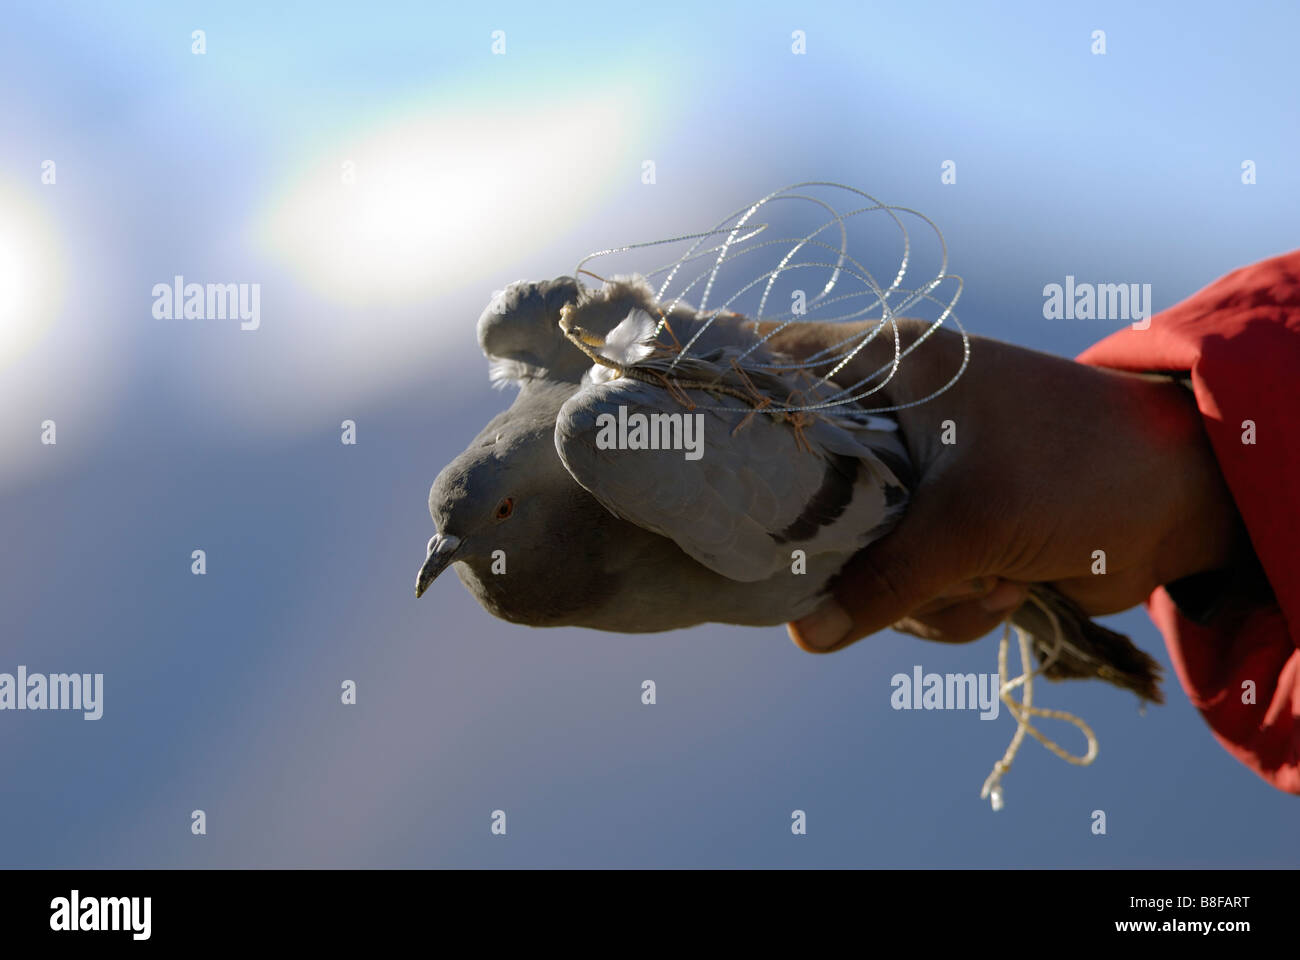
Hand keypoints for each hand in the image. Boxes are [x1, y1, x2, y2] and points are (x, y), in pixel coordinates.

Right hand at [759, 319, 1244, 652]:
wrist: (1184, 504)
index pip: (778, 372)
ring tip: (988, 579)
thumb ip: (885, 581)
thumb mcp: (974, 523)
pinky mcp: (943, 532)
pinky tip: (1006, 591)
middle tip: (874, 574)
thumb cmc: (1079, 471)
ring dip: (919, 596)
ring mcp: (916, 481)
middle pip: (807, 493)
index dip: (736, 416)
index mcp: (891, 371)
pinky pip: (904, 589)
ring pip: (858, 557)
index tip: (698, 466)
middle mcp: (892, 420)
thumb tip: (806, 635)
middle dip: (851, 554)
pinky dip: (948, 608)